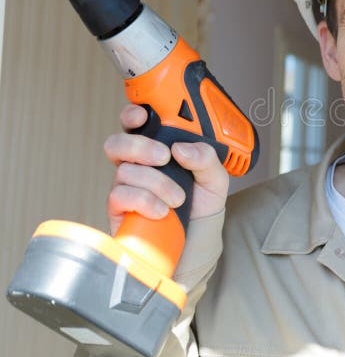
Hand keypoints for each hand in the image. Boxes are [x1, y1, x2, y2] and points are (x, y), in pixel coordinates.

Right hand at [103, 104, 229, 233]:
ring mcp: (126, 186)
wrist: (198, 241)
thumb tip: (180, 148)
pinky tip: (162, 211)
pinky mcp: (119, 210)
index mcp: (159, 149)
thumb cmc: (202, 205)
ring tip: (178, 199)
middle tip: (164, 157)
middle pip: (117, 143)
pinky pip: (120, 196)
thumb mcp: (215, 178)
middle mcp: (138, 165)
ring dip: (156, 184)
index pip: (136, 124)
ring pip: (125, 171)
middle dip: (139, 146)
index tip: (142, 115)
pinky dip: (145, 202)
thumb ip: (206, 158)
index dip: (133, 114)